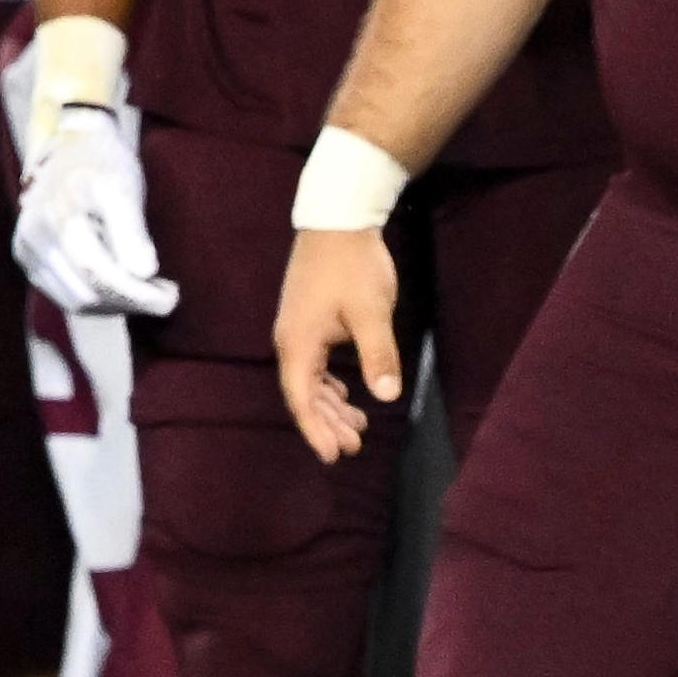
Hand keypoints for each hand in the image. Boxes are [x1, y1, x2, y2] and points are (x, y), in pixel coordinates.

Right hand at [14, 106, 179, 317]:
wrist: (73, 148)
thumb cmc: (104, 164)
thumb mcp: (124, 188)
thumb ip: (131, 230)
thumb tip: (144, 272)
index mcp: (57, 216)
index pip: (97, 272)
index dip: (136, 292)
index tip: (172, 298)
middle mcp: (33, 237)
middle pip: (86, 292)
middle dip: (131, 301)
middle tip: (169, 296)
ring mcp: (26, 251)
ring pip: (76, 300)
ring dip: (118, 305)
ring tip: (153, 291)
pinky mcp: (30, 261)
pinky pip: (66, 295)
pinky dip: (101, 300)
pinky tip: (128, 289)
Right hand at [274, 226, 403, 461]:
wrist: (338, 220)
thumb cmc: (354, 265)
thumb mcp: (372, 312)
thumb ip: (379, 354)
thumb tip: (387, 396)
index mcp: (298, 343)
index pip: (303, 399)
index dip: (317, 431)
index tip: (333, 456)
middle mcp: (291, 341)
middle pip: (305, 394)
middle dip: (327, 423)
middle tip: (354, 447)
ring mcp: (298, 331)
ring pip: (310, 380)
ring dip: (331, 406)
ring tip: (357, 428)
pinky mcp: (309, 322)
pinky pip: (315, 365)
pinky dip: (330, 385)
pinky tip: (346, 395)